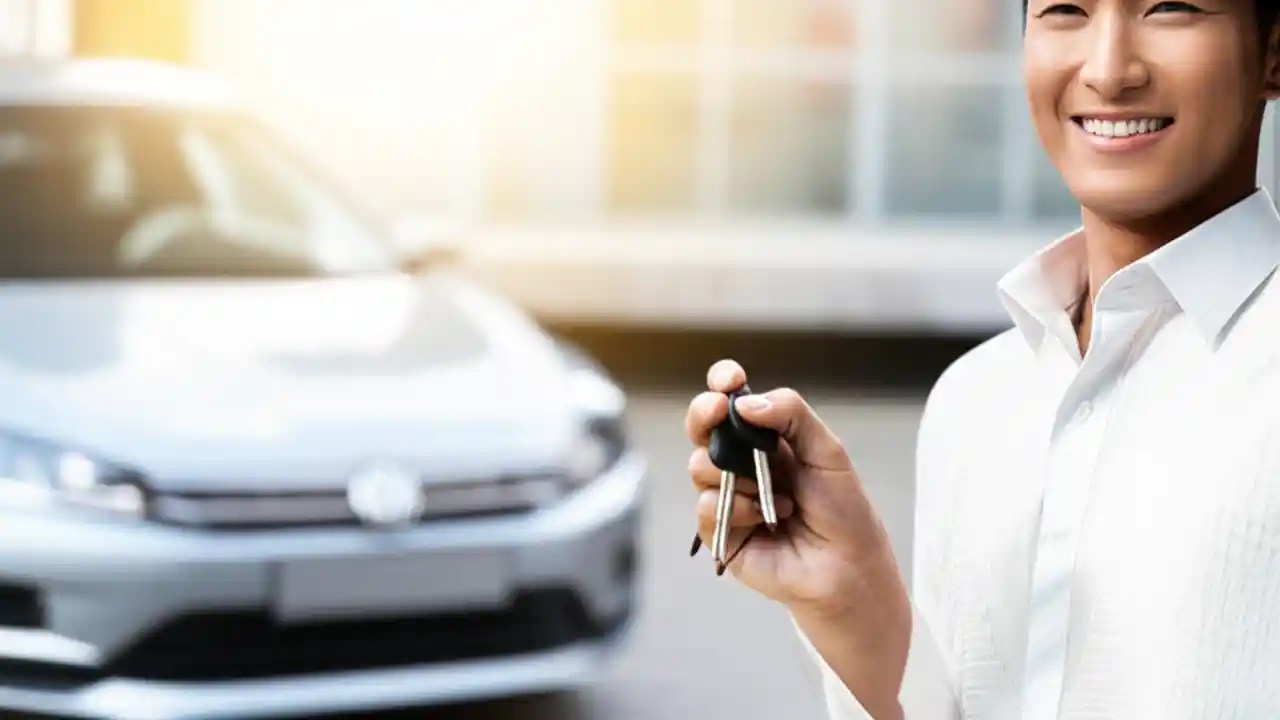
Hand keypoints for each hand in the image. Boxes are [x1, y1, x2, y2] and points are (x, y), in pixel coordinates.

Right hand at [687, 359, 905, 615]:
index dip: (723, 384)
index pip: (734, 403)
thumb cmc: (843, 510)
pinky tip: (765, 520)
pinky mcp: (720, 531)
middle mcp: (742, 463)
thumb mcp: (828, 451)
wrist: (847, 567)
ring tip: (775, 495)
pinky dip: (736, 509)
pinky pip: (704, 506)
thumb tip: (745, 404)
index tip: (729, 379)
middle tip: (717, 411)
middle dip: (704, 414)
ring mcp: (728, 496)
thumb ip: (792, 415)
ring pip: (699, 465)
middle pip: (702, 427)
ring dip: (735, 474)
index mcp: (767, 439)